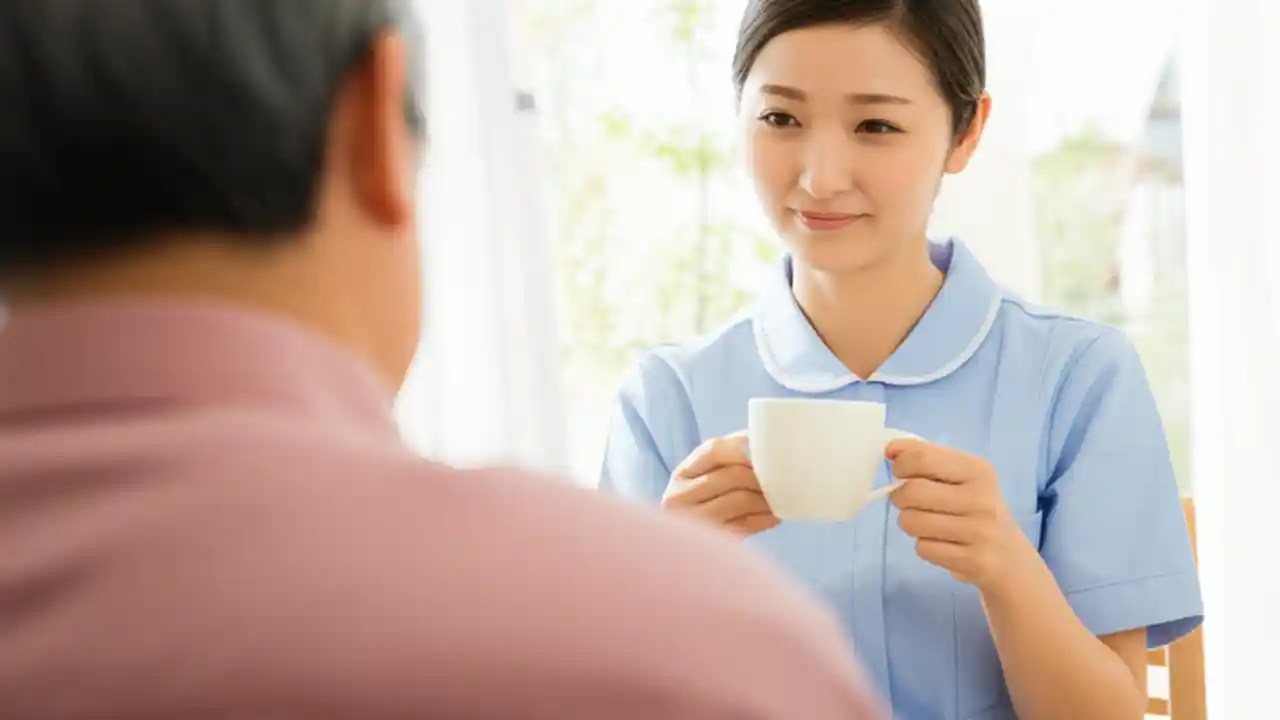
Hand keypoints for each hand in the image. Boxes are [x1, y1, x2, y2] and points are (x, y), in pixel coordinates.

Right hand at [662, 432, 780, 536]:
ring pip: (741, 500)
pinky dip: (765, 519)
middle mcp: (679, 497)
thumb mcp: (707, 480)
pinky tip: (775, 516)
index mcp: (682, 474)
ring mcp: (693, 522)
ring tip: (782, 496)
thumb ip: (731, 458)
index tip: (770, 447)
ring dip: (767, 498)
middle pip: (733, 476)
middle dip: (763, 475)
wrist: (685, 556)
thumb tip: (766, 437)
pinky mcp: (710, 543)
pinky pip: (745, 525)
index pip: (714, 450)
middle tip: (785, 475)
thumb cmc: (708, 506)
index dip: (745, 446)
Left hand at [888, 440, 1037, 591]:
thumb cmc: (977, 510)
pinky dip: (924, 547)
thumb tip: (890, 449)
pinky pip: (923, 549)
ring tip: (926, 524)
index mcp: (978, 470)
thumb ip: (927, 458)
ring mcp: (978, 531)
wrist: (1011, 559)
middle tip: (908, 502)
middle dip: (899, 497)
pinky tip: (942, 544)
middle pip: (912, 492)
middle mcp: (981, 499)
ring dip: (909, 523)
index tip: (900, 471)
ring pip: (911, 522)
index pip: (923, 458)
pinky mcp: (972, 560)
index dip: (901, 464)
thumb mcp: (962, 478)